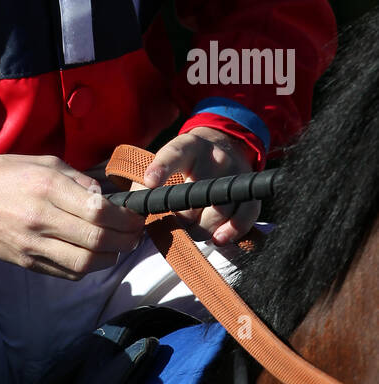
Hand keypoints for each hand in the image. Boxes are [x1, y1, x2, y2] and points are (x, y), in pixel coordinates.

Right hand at [0, 153, 146, 279]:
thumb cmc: (3, 173)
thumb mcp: (42, 162)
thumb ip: (77, 179)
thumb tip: (105, 197)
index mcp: (46, 187)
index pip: (98, 210)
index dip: (125, 217)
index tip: (135, 215)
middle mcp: (41, 218)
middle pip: (97, 240)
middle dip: (126, 240)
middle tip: (135, 234)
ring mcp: (32, 244)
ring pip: (85, 264)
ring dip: (110, 258)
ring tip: (118, 247)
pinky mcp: (26, 262)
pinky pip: (66, 273)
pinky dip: (87, 268)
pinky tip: (93, 256)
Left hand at [141, 127, 260, 244]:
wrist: (224, 145)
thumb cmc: (187, 162)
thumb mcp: (167, 161)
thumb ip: (148, 182)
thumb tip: (133, 213)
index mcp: (187, 146)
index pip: (173, 154)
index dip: (161, 168)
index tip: (149, 183)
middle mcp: (213, 157)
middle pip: (197, 194)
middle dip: (183, 217)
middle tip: (176, 225)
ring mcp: (235, 172)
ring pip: (220, 208)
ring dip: (204, 228)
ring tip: (194, 231)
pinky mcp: (249, 188)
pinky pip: (246, 213)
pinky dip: (233, 230)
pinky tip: (219, 238)